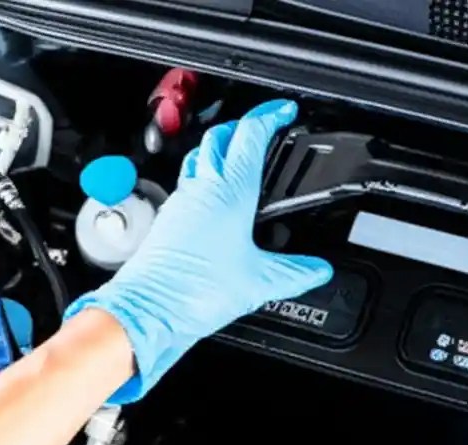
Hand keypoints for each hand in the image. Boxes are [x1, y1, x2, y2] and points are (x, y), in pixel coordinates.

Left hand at [66, 99, 332, 402]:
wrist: (148, 310)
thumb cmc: (192, 290)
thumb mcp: (260, 282)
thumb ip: (296, 273)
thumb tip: (319, 270)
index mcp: (229, 191)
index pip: (250, 134)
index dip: (270, 116)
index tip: (284, 111)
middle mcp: (201, 189)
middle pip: (219, 137)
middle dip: (242, 126)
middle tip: (261, 129)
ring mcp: (180, 203)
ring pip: (199, 159)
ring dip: (219, 150)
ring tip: (237, 159)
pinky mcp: (168, 221)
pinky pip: (188, 188)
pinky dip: (205, 184)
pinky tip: (215, 205)